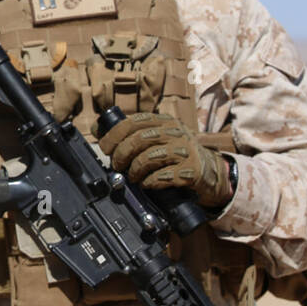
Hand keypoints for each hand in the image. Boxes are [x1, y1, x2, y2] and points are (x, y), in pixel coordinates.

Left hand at [97, 112, 231, 207]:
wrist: (210, 172)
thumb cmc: (175, 155)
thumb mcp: (156, 139)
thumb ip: (130, 134)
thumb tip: (96, 129)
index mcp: (163, 122)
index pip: (134, 121)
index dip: (115, 134)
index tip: (105, 148)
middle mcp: (175, 132)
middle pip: (141, 138)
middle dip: (122, 153)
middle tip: (117, 166)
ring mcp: (185, 150)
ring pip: (151, 156)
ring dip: (135, 169)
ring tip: (133, 177)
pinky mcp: (191, 171)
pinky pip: (165, 176)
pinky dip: (151, 181)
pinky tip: (147, 184)